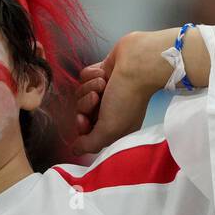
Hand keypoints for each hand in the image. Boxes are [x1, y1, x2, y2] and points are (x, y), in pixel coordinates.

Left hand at [74, 31, 177, 153]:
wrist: (137, 63)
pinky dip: (91, 74)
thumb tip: (76, 150)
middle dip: (86, 104)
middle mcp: (111, 110)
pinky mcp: (101, 73)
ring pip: (81, 93)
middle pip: (81, 112)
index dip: (82, 126)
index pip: (88, 132)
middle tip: (96, 98)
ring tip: (104, 83)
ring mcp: (106, 90)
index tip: (84, 119)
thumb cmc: (126, 98)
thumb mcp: (110, 129)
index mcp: (116, 126)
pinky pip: (83, 77)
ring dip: (90, 88)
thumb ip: (91, 143)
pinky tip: (104, 73)